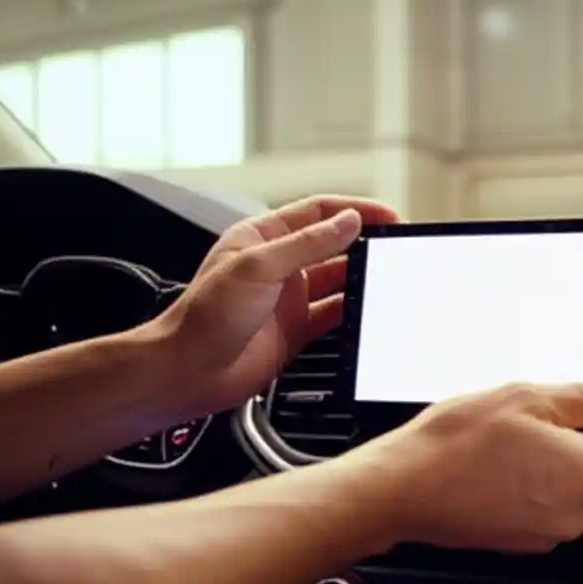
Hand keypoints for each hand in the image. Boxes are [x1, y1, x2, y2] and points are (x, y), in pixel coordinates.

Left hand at [153, 196, 398, 415]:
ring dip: (361, 278)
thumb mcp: (258, 267)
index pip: (318, 213)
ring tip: (387, 276)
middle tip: (394, 246)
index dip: (354, 210)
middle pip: (332, 246)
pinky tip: (368, 311)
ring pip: (337, 281)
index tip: (386, 217)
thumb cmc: (204, 316)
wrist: (188, 372)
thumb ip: (308, 244)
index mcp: (262, 238)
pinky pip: (334, 316)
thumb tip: (348, 222)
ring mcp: (288, 300)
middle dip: (363, 243)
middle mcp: (278, 266)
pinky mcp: (296, 331)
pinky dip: (353, 312)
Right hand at [349, 381, 582, 551]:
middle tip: (556, 406)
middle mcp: (575, 511)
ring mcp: (548, 531)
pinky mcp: (523, 541)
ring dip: (562, 457)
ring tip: (519, 432)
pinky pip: (549, 504)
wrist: (402, 490)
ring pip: (575, 485)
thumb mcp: (524, 398)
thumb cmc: (453, 445)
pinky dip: (539, 480)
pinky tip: (506, 460)